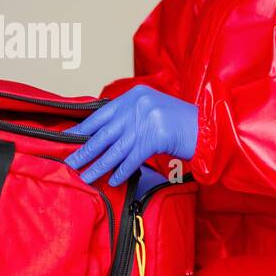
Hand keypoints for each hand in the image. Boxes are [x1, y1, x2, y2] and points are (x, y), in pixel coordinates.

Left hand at [65, 86, 197, 185]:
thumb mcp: (152, 108)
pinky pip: (132, 159)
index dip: (83, 129)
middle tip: (69, 162)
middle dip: (84, 150)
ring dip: (98, 165)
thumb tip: (103, 132)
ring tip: (85, 176)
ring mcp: (146, 121)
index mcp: (134, 95)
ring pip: (114, 149)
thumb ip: (129, 115)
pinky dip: (121, 171)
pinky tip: (112, 180)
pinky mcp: (155, 138)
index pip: (101, 114)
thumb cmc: (179, 120)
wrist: (208, 127)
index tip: (68, 139)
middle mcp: (138, 106)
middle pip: (103, 133)